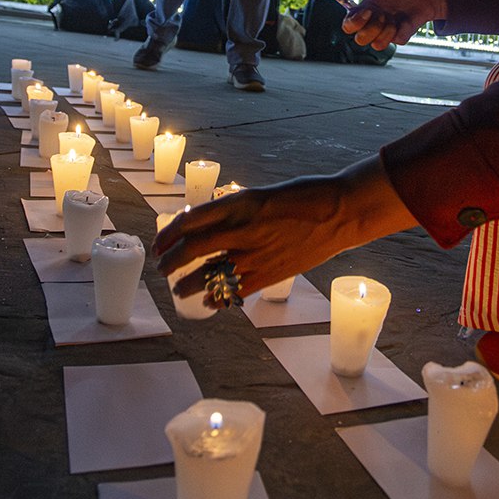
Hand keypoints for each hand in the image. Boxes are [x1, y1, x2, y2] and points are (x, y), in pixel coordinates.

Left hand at [154, 157, 415, 307]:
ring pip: (208, 276)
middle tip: (162, 269)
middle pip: (191, 250)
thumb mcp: (261, 194)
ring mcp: (254, 255)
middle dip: (170, 262)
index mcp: (237, 204)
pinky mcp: (269, 274)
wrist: (339, 211)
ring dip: (187, 285)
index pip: (188, 222)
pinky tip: (209, 303)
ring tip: (179, 290)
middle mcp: (241, 229)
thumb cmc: (302, 196)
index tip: (159, 245)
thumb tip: (208, 225)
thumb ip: (234, 210)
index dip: (167, 236)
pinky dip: (217, 300)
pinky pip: (234, 292)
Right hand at [331, 0, 448, 49]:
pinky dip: (398, 30)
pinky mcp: (400, 37)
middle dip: (369, 28)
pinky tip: (405, 19)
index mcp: (365, 11)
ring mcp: (386, 32)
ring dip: (383, 31)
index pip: (348, 26)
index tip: (367, 11)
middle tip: (382, 15)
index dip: (353, 22)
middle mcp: (373, 23)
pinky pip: (394, 41)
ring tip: (393, 18)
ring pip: (374, 45)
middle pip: (359, 39)